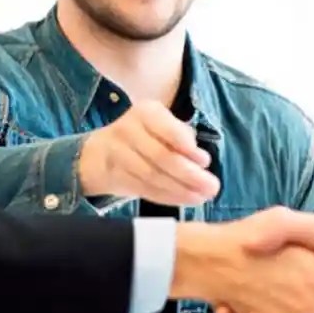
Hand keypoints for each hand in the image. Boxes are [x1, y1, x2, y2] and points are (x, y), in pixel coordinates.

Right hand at [77, 100, 220, 204]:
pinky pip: (145, 189)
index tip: (205, 161)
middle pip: (161, 156)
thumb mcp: (162, 126)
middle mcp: (129, 130)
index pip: (167, 129)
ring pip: (153, 176)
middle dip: (189, 174)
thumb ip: (181, 137)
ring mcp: (118, 154)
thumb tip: (199, 159)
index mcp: (146, 113)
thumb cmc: (145, 136)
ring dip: (181, 189)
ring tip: (202, 197)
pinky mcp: (115, 176)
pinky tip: (186, 200)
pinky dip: (168, 197)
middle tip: (213, 187)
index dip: (187, 146)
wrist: (101, 152)